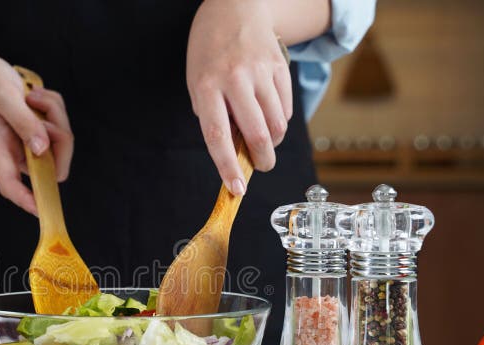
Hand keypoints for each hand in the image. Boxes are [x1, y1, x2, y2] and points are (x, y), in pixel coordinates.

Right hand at [0, 54, 72, 214]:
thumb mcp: (2, 96)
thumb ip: (23, 121)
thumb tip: (42, 148)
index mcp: (1, 150)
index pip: (11, 185)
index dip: (26, 201)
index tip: (41, 211)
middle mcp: (18, 151)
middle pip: (54, 164)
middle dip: (58, 134)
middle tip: (37, 106)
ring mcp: (31, 142)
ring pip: (62, 140)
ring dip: (54, 113)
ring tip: (30, 96)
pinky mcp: (41, 130)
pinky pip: (62, 123)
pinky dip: (53, 106)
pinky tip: (34, 95)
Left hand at [187, 0, 292, 194]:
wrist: (234, 9)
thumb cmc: (209, 53)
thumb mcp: (198, 83)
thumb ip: (213, 115)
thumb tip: (235, 151)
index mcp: (206, 87)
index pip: (217, 135)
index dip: (227, 166)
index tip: (236, 189)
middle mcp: (234, 79)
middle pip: (256, 134)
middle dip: (262, 160)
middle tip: (261, 167)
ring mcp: (259, 71)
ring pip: (277, 124)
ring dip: (273, 143)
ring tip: (265, 142)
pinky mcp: (279, 67)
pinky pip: (286, 107)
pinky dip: (280, 121)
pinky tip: (270, 117)